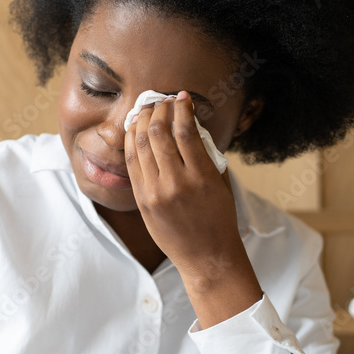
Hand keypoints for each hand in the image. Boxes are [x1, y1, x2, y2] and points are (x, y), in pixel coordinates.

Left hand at [123, 91, 242, 282]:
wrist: (207, 256)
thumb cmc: (219, 218)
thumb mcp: (221, 183)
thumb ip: (206, 155)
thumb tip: (190, 125)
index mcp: (202, 177)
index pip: (186, 131)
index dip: (182, 108)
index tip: (182, 97)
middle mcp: (176, 183)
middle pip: (159, 133)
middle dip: (159, 110)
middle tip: (162, 101)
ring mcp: (156, 192)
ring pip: (141, 145)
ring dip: (142, 122)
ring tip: (146, 111)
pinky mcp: (143, 201)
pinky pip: (132, 164)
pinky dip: (132, 143)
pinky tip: (135, 131)